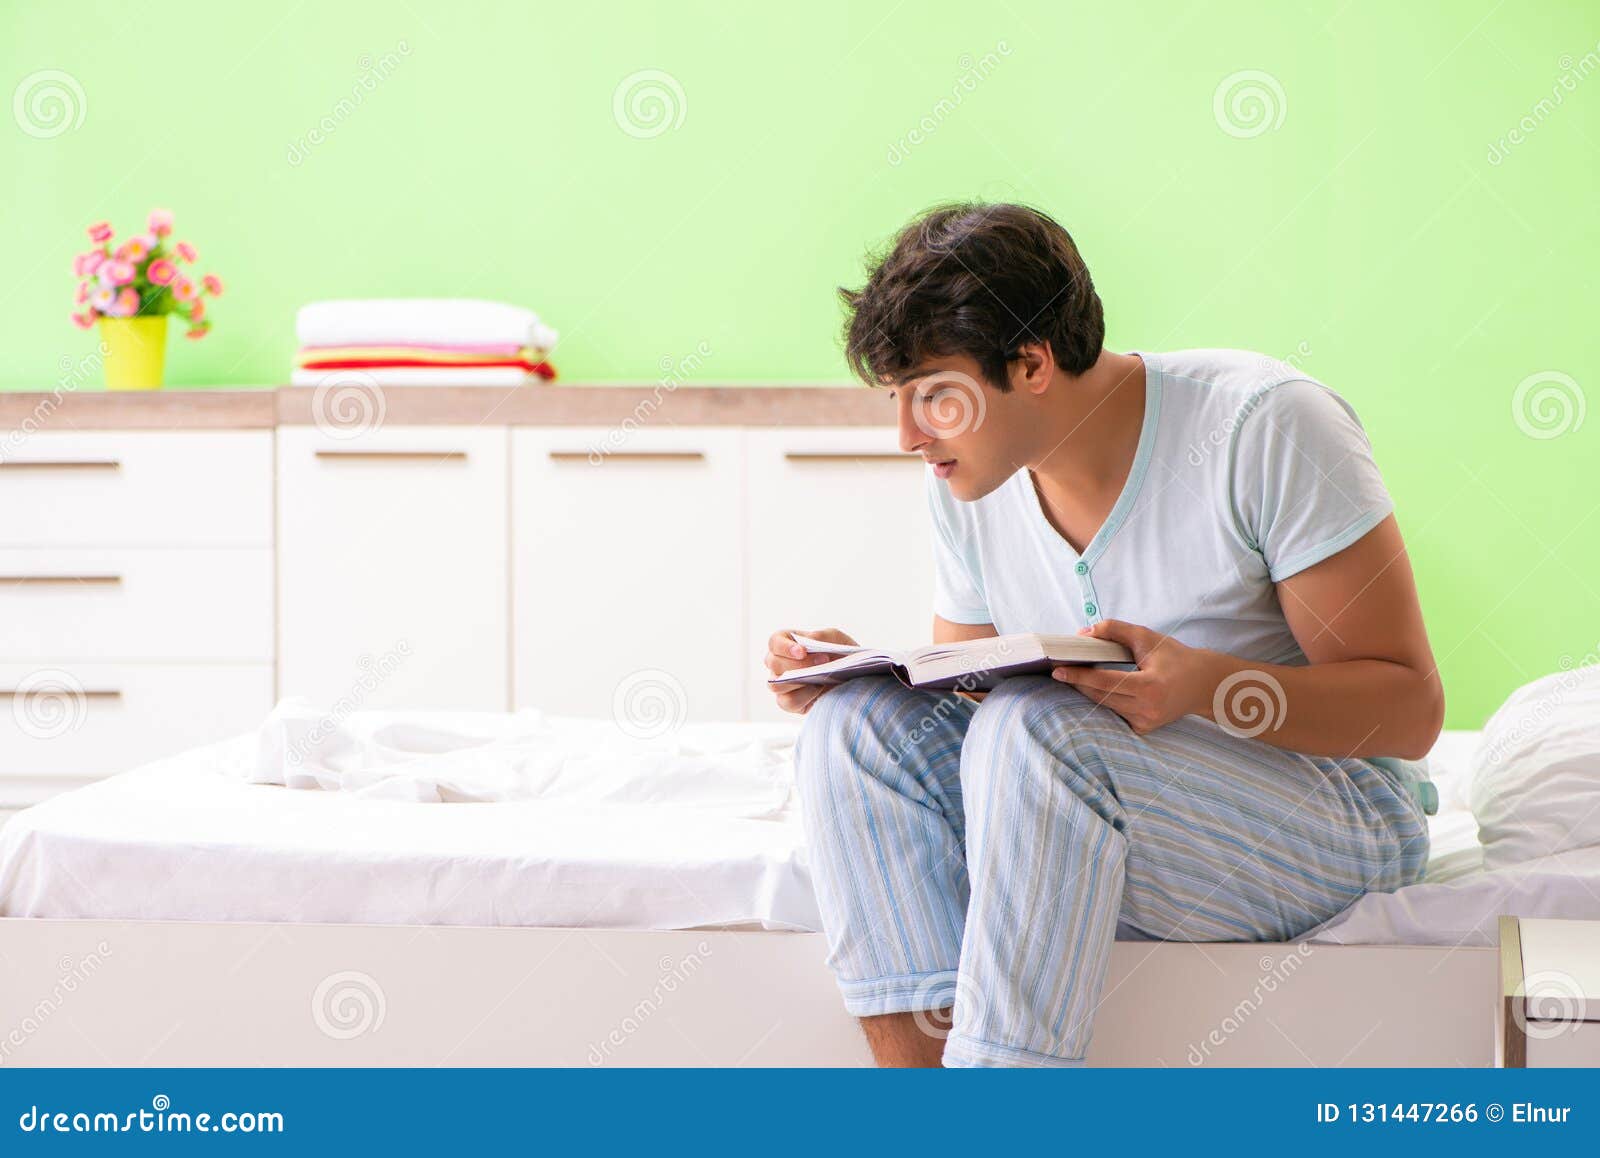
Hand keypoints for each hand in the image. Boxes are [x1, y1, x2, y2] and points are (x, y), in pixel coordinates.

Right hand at [764, 627, 858, 715]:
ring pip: (776, 685)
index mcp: (786, 643)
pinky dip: (803, 696)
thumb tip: (808, 641)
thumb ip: (821, 636)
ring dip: (798, 681)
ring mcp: (781, 684)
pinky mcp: (789, 702)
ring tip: (821, 677)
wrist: (851, 675)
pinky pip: (787, 702)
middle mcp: (778, 664)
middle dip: (799, 664)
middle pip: (774, 663)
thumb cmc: (838, 653)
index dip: (785, 647)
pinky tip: (818, 689)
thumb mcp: (835, 638)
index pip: (774, 642)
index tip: (803, 652)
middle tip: (824, 661)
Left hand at [1050, 620, 1214, 734]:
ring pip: (1106, 706)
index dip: (1080, 676)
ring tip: (1073, 676)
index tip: (1058, 670)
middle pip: (1101, 697)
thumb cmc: (1175, 657)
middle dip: (1078, 683)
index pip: (1106, 683)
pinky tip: (1095, 689)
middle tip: (1059, 669)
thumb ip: (1115, 630)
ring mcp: (1146, 722)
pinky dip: (1105, 700)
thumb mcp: (1147, 637)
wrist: (1203, 684)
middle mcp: (1148, 709)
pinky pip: (1116, 713)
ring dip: (1089, 691)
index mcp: (1150, 687)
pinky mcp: (1144, 728)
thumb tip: (1084, 633)